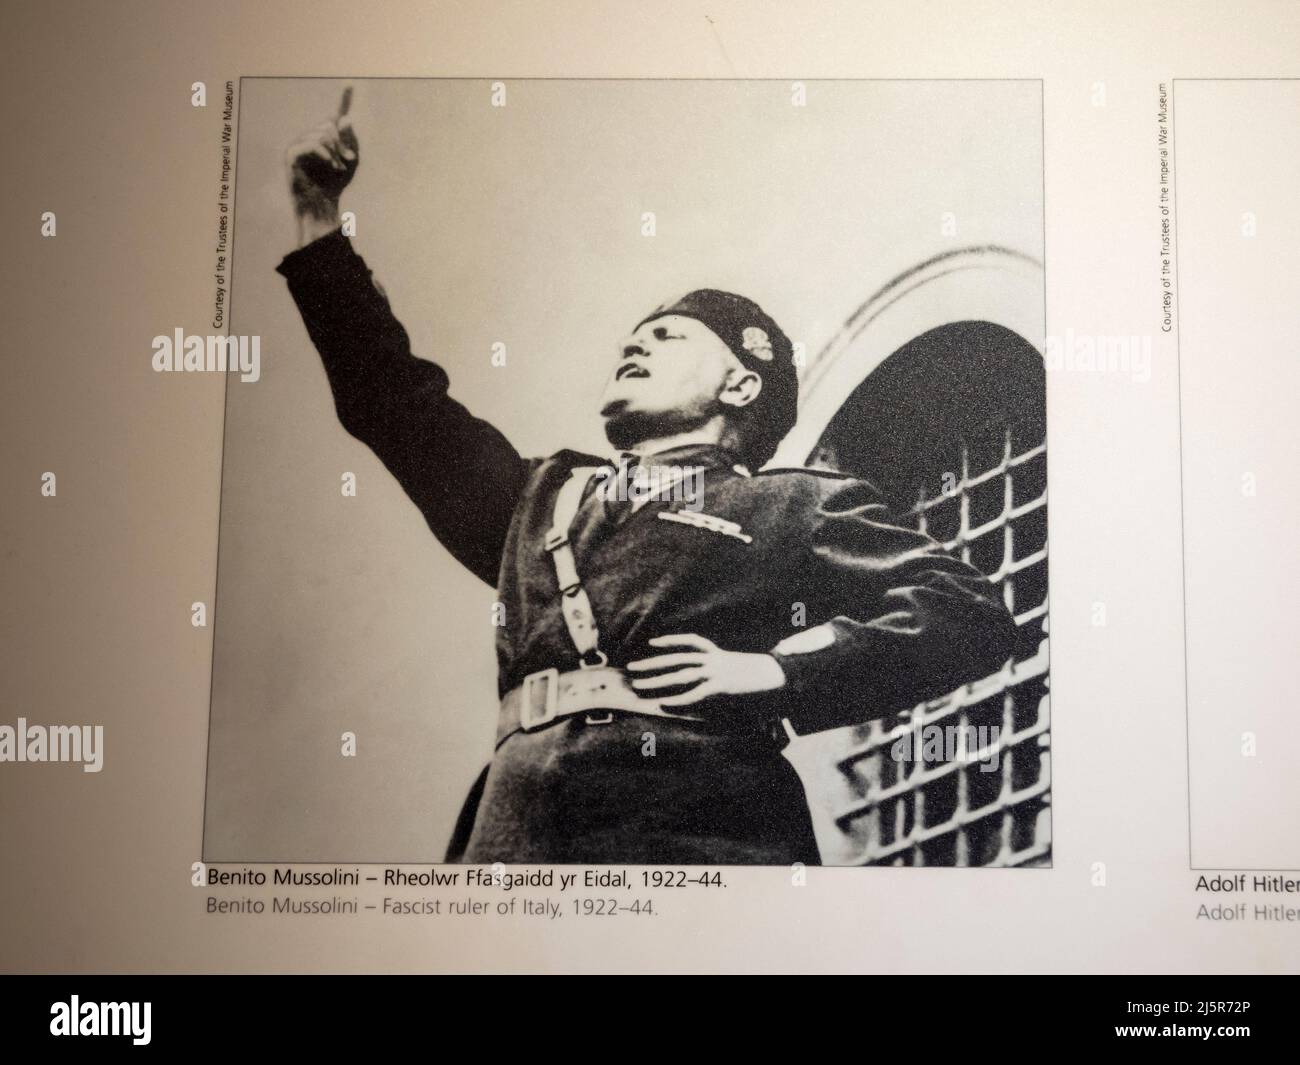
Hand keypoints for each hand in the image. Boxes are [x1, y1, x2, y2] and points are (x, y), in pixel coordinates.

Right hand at [286, 86, 358, 243]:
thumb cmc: (335, 184)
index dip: (343, 100)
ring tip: (340, 168)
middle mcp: (309, 136)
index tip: (351, 84)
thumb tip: (346, 118)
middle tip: (349, 161)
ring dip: (336, 152)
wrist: (321, 205)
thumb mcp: (350, 161)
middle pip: (329, 124)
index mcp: (324, 137)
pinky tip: (332, 166)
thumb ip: (350, 140)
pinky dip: (326, 154)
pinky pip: (312, 144)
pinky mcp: (291, 154)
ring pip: (322, 134)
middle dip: (343, 142)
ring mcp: (298, 144)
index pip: (334, 116)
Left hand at [626, 634, 785, 706]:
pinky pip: (695, 694)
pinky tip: (665, 703)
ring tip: (641, 685)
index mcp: (716, 652)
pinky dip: (679, 699)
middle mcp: (713, 659)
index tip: (652, 643)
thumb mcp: (735, 663)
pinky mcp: (720, 687)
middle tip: (632, 668)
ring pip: (680, 675)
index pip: (689, 642)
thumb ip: (719, 665)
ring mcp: (715, 672)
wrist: (775, 674)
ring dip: (658, 681)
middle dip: (652, 663)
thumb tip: (708, 671)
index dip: (670, 641)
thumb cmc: (757, 671)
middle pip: (676, 659)